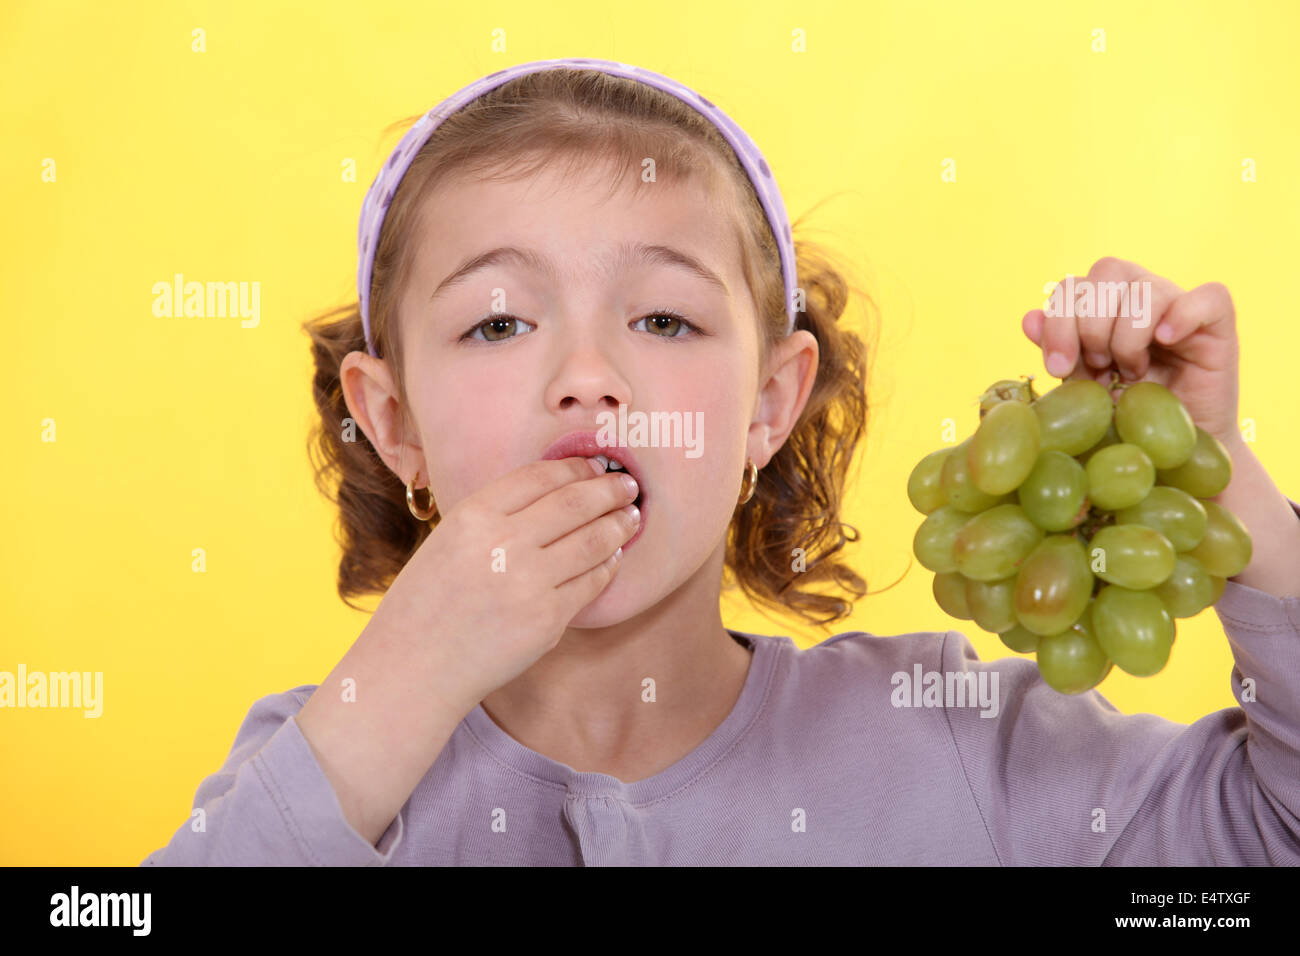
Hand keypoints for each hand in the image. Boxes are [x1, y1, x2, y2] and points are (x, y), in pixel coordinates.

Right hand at [371, 457, 641, 713]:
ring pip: (592, 540)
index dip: (576, 467)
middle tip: (629, 486)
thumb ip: (494, 518)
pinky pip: (590, 583)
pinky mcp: (547, 620)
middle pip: (575, 502)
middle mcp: (502, 543)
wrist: (415, 668)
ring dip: (618, 525)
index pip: (540, 476)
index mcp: (472, 516)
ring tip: (630, 518)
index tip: (595, 466)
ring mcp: (528, 583)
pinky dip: (607, 566)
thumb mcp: (448, 541)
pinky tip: (612, 558)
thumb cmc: (427, 604)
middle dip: (609, 490)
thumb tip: (557, 494)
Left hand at [1021, 256, 1240, 449]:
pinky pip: (1208, 297)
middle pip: (1107, 272)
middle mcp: (1140, 296)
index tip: (1058, 367)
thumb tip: (1030, 318)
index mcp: (1103, 305)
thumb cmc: (1123, 417)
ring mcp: (1179, 307)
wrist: (1171, 452)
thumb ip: (1059, 352)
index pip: (1073, 285)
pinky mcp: (1217, 325)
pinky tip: (1165, 342)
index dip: (1059, 321)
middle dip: (1090, 325)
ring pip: (1147, 288)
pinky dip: (1182, 315)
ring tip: (1132, 372)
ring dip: (1128, 335)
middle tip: (1098, 367)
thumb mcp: (1081, 387)